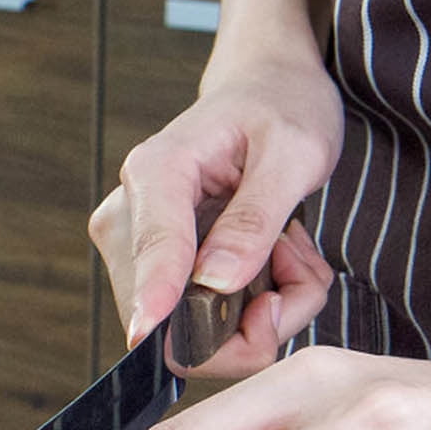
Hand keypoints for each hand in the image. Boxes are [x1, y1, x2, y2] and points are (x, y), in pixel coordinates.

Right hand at [90, 58, 342, 376]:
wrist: (263, 92)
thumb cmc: (281, 107)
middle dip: (244, 323)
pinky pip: (194, 330)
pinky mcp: (152, 277)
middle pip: (164, 316)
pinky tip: (272, 266)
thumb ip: (256, 218)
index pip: (151, 251)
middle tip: (302, 272)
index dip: (154, 300)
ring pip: (183, 336)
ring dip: (254, 319)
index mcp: (156, 173)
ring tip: (293, 258)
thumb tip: (215, 282)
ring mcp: (134, 253)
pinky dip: (246, 316)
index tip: (144, 336)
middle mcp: (127, 219)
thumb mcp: (295, 150)